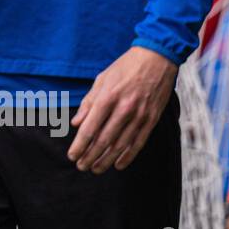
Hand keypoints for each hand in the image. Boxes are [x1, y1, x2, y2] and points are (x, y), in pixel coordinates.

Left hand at [67, 46, 176, 173]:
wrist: (157, 58)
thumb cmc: (125, 67)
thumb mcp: (101, 80)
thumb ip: (88, 103)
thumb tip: (76, 123)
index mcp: (107, 97)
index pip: (90, 128)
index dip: (79, 145)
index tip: (72, 156)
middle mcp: (123, 109)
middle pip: (104, 140)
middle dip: (90, 156)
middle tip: (81, 167)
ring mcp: (139, 115)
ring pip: (120, 145)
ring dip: (106, 160)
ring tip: (96, 169)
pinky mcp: (152, 119)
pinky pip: (139, 142)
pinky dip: (128, 156)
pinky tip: (118, 164)